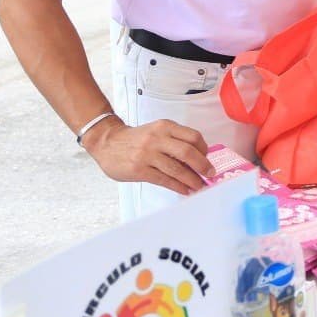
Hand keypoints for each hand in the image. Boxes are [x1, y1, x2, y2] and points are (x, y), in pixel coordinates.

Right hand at [83, 117, 214, 195]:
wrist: (107, 142)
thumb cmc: (137, 139)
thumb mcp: (157, 131)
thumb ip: (175, 140)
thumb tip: (198, 159)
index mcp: (165, 127)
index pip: (193, 137)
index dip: (204, 150)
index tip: (208, 159)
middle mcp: (157, 139)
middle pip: (188, 152)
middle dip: (202, 166)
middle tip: (210, 174)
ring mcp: (147, 154)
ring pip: (177, 169)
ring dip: (192, 180)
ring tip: (200, 186)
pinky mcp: (139, 170)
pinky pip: (164, 180)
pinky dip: (178, 186)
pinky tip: (185, 190)